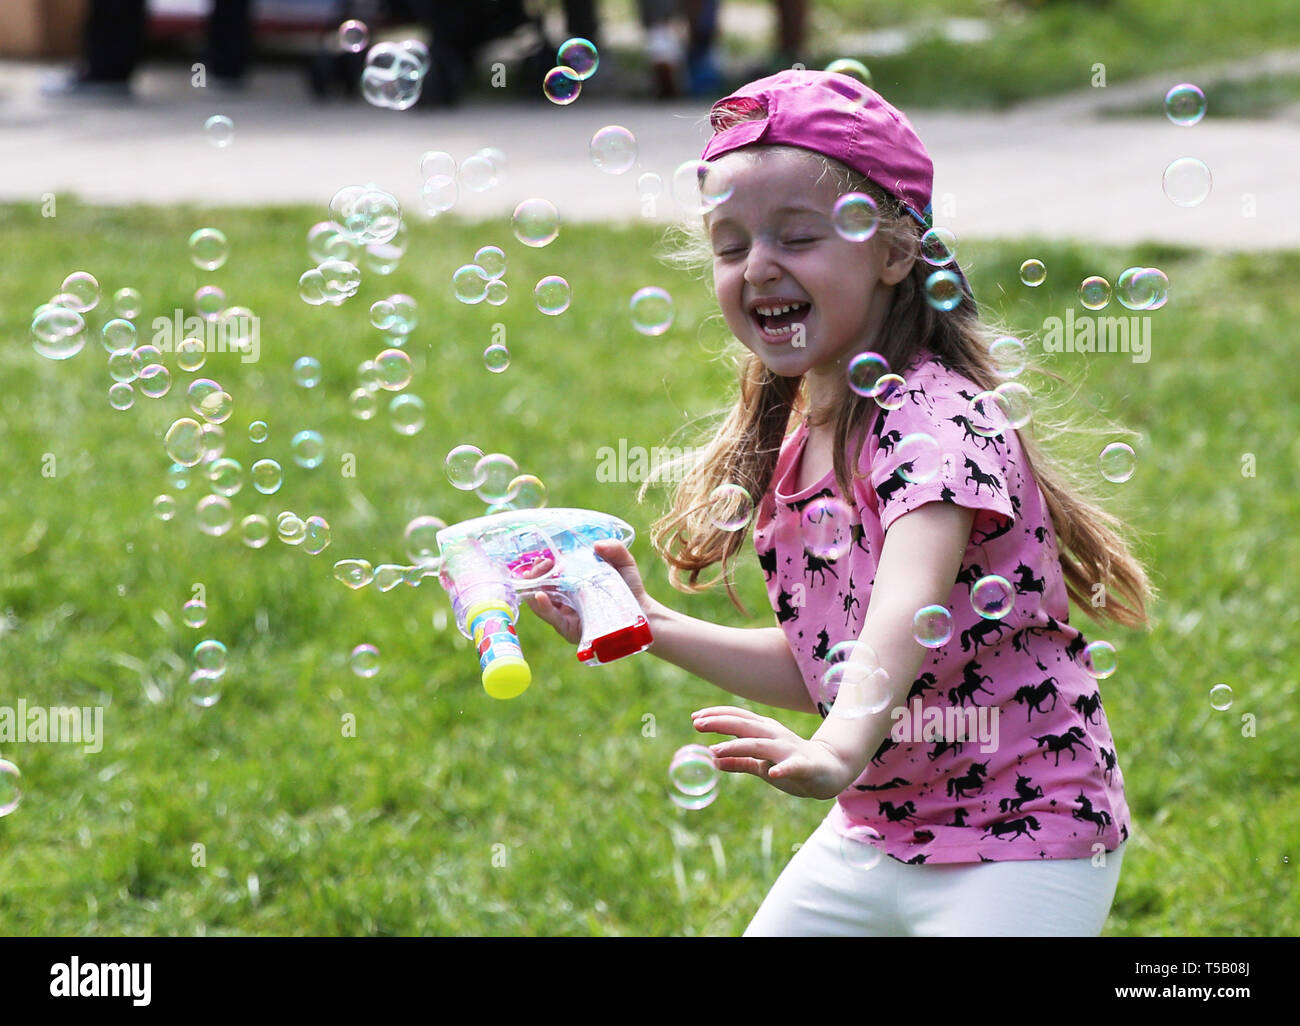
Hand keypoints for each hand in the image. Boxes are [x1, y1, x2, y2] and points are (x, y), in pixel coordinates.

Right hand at [524, 540, 656, 645]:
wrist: (643, 613)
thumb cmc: (629, 587)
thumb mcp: (623, 563)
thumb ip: (614, 548)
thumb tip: (596, 544)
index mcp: (571, 581)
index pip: (548, 571)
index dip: (541, 564)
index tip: (543, 555)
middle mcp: (565, 598)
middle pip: (539, 585)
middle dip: (535, 573)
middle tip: (542, 563)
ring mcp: (566, 614)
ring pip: (540, 602)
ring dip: (534, 587)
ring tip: (535, 574)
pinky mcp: (570, 629)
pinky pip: (553, 618)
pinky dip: (543, 607)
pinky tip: (540, 595)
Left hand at [692, 706, 855, 799]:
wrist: (831, 771)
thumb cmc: (794, 765)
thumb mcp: (761, 765)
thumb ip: (739, 762)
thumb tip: (713, 761)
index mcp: (764, 732)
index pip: (738, 718)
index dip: (716, 716)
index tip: (694, 719)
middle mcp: (775, 736)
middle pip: (744, 725)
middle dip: (720, 723)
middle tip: (697, 724)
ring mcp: (789, 750)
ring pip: (760, 744)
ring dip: (737, 746)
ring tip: (715, 751)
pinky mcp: (805, 766)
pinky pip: (793, 766)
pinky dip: (782, 768)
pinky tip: (772, 773)